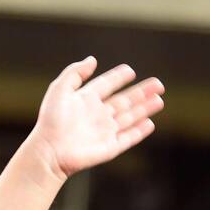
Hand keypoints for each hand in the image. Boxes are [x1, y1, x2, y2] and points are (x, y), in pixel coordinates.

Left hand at [26, 56, 164, 181]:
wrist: (50, 151)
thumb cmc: (51, 121)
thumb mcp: (59, 89)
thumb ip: (75, 72)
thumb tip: (92, 59)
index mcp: (85, 100)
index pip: (106, 85)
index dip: (118, 77)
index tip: (130, 70)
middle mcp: (97, 115)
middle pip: (124, 101)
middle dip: (142, 92)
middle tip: (158, 84)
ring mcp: (104, 131)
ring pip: (129, 118)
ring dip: (145, 109)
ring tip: (159, 100)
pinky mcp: (109, 147)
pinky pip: (128, 138)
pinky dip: (139, 131)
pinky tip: (150, 123)